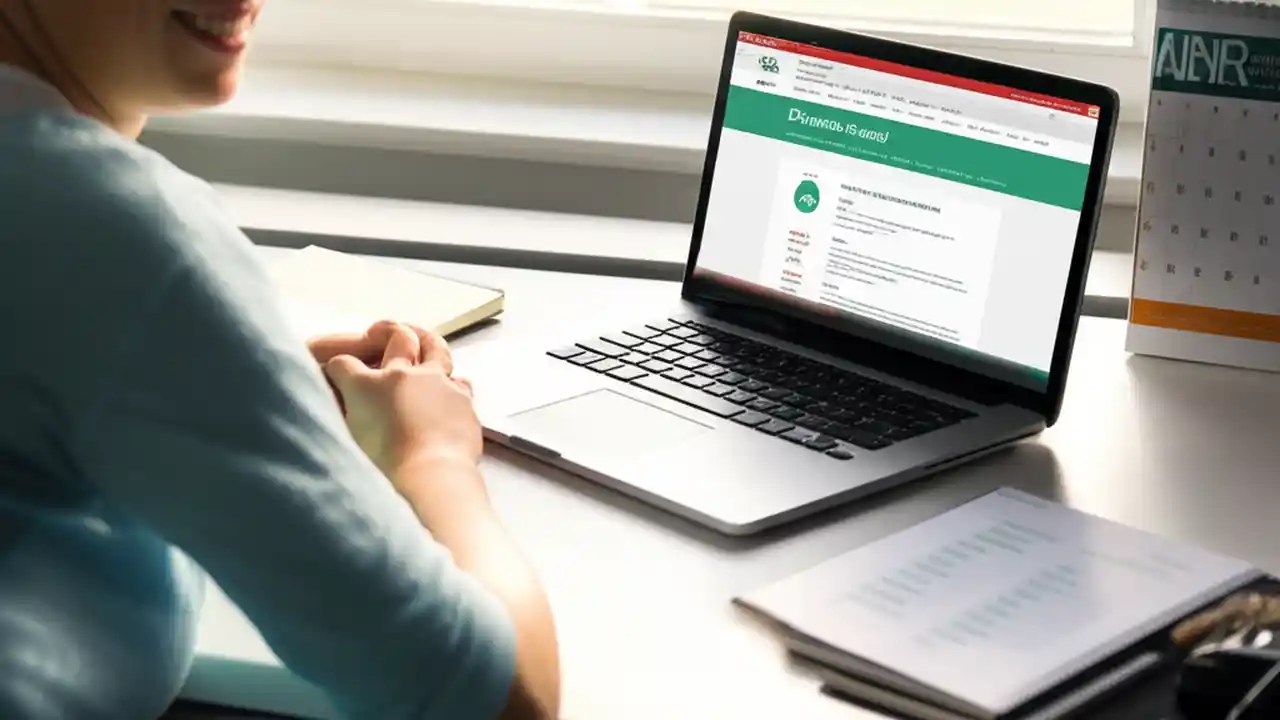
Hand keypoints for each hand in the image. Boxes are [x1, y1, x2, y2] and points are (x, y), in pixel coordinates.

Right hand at [323, 323, 480, 482]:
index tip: (336, 372)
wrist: (431, 476)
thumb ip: (346, 418)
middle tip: (378, 332)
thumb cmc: (381, 467)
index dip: (337, 367)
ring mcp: (437, 382)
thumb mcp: (348, 440)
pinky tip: (450, 389)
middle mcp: (402, 375)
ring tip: (423, 343)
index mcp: (366, 386)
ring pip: (436, 347)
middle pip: (397, 336)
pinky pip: (459, 380)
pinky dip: (451, 383)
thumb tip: (347, 411)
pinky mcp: (463, 398)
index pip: (343, 363)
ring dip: (427, 343)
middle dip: (387, 330)